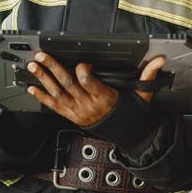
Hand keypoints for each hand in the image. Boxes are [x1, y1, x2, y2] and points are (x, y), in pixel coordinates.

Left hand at [26, 52, 165, 126]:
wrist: (127, 136)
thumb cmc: (132, 113)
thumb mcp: (142, 95)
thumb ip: (148, 76)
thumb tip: (159, 61)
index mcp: (105, 97)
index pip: (90, 82)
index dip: (84, 72)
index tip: (82, 63)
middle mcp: (88, 104)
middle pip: (68, 84)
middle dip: (53, 68)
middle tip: (42, 56)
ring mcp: (77, 111)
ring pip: (57, 93)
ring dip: (44, 79)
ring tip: (34, 66)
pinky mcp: (71, 116)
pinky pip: (54, 107)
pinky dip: (42, 97)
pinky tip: (32, 88)